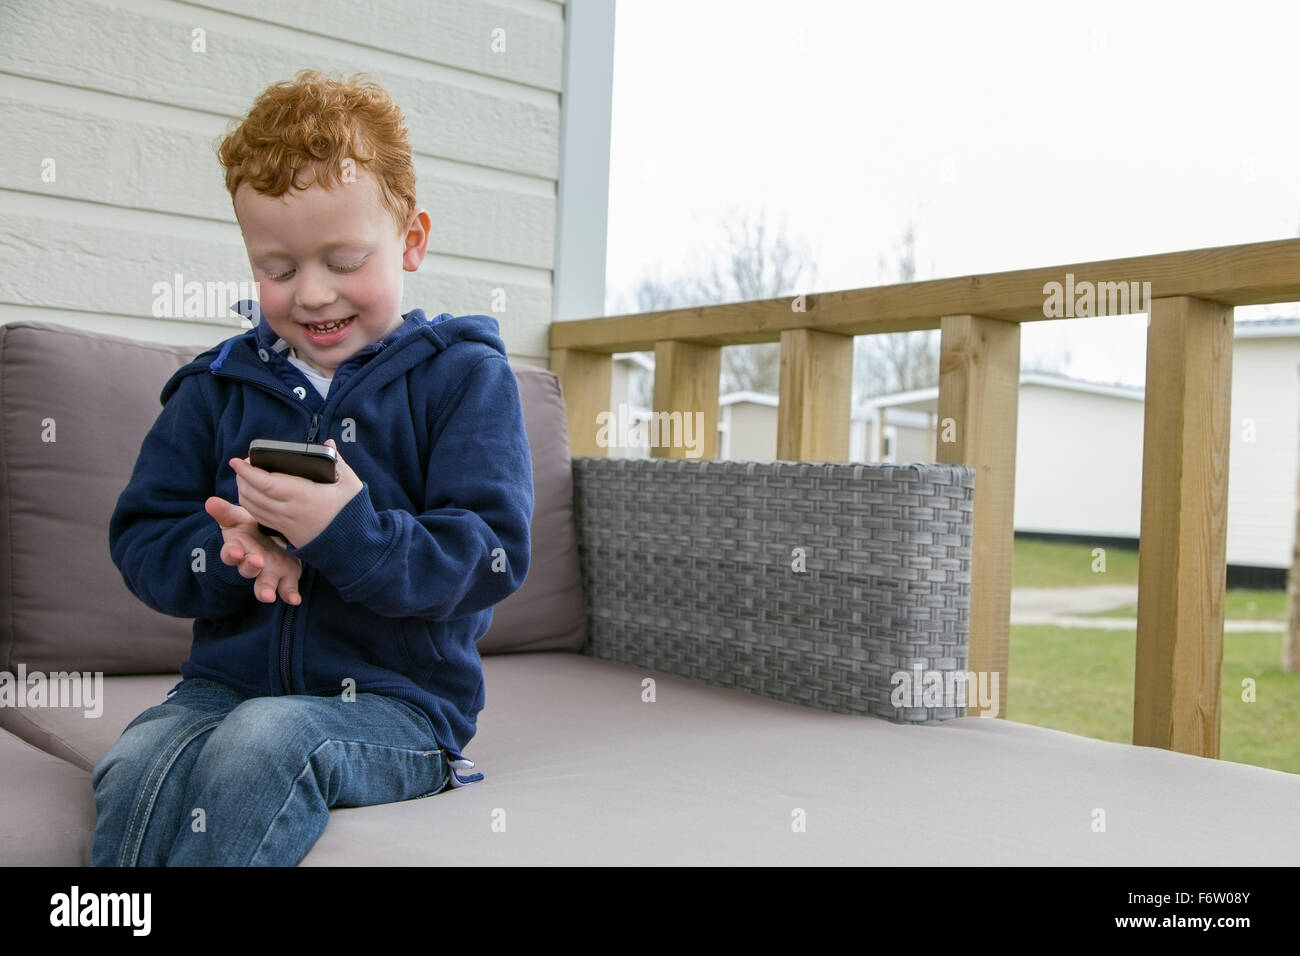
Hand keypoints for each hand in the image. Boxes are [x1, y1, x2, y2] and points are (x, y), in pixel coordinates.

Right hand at [204, 496, 302, 603]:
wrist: (272, 536)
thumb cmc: (251, 526)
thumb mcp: (238, 517)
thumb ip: (225, 512)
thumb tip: (210, 502)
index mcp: (239, 549)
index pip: (230, 554)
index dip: (231, 553)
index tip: (235, 551)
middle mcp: (252, 563)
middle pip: (247, 570)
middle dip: (250, 568)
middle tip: (256, 562)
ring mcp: (269, 572)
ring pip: (264, 585)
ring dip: (265, 590)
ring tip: (268, 597)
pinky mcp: (286, 577)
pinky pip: (286, 589)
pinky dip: (289, 595)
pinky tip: (295, 600)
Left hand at [228, 438, 364, 549]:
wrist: (353, 544)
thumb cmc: (351, 512)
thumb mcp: (350, 483)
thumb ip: (337, 461)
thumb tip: (328, 442)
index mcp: (304, 497)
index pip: (267, 484)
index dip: (249, 472)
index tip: (237, 461)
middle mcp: (290, 511)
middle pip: (253, 495)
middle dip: (241, 478)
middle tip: (241, 464)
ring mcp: (285, 523)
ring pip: (253, 507)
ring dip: (243, 491)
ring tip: (243, 476)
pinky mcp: (285, 531)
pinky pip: (260, 517)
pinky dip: (250, 504)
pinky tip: (252, 494)